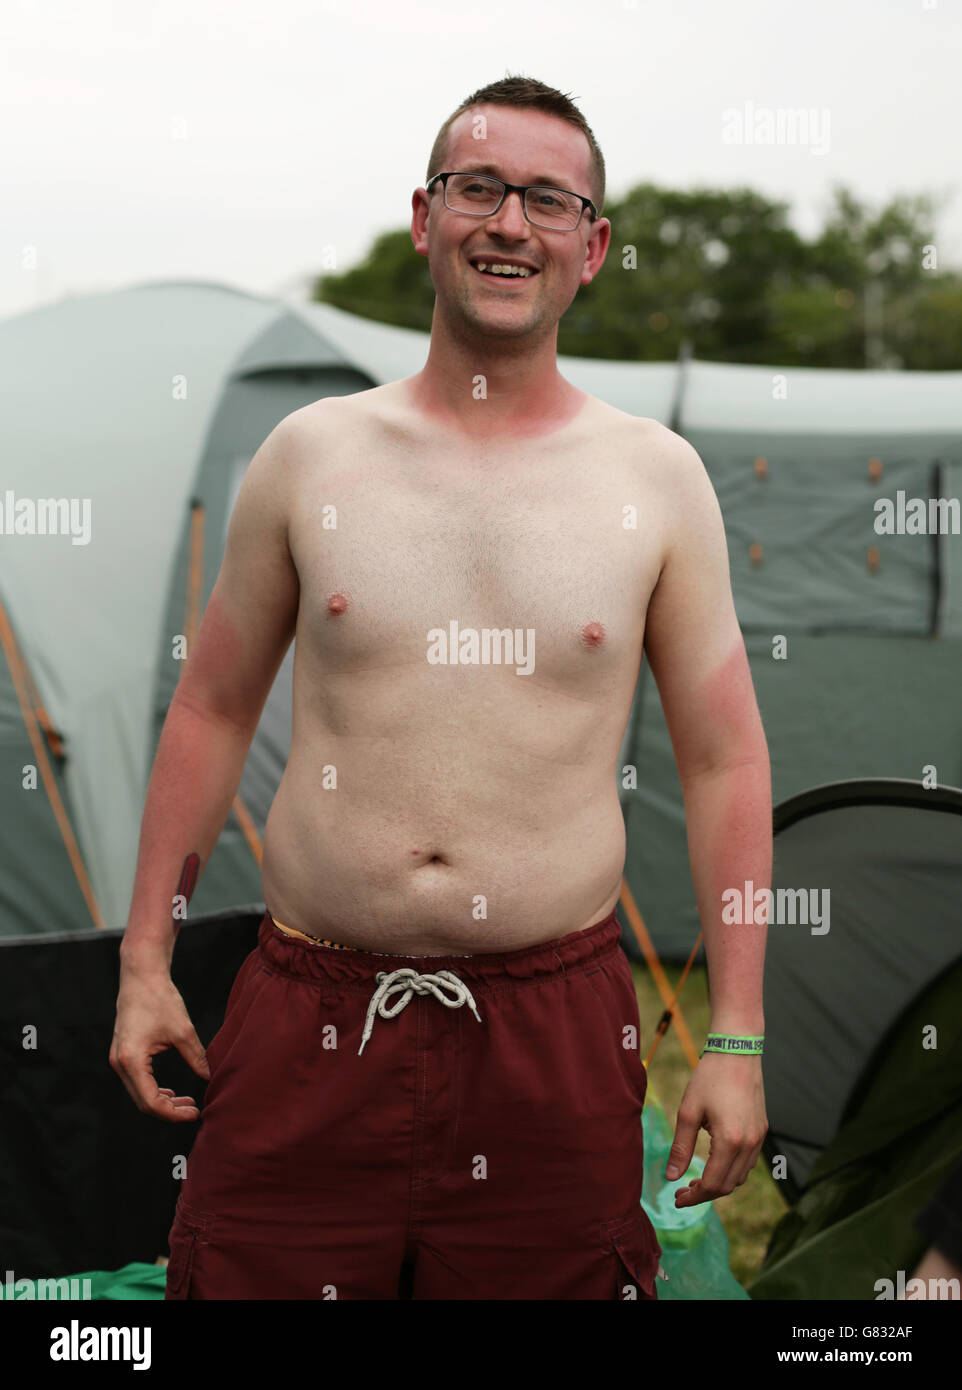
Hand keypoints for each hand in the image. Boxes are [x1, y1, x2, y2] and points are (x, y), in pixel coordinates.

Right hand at [109, 954, 210, 1121]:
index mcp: (131, 1060)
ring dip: (162, 1102)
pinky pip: (137, 1082)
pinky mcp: (123, 1054)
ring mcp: (118, 1060)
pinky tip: (172, 1093)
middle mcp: (120, 1064)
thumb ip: (197, 1058)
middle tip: (194, 1109)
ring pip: (139, 1094)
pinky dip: (154, 1090)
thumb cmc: (160, 999)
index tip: (195, 1112)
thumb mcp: (183, 1031)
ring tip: (187, 1102)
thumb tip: (211, 1078)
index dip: (174, 1113)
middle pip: (143, 1102)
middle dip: (169, 1110)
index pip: (151, 1101)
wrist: (141, 977)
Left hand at [664, 1052, 767, 1206]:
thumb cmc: (709, 1077)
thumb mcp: (688, 1111)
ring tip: (695, 1180)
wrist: (737, 1051)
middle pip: (727, 1186)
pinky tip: (713, 1162)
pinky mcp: (761, 1130)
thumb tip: (670, 1177)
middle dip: (704, 1194)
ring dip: (718, 1184)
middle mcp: (749, 1144)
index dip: (693, 1197)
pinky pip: (748, 1162)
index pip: (713, 1184)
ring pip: (740, 1177)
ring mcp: (758, 1138)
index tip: (675, 1199)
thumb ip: (680, 1147)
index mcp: (730, 1141)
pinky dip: (731, 1170)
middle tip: (681, 1191)